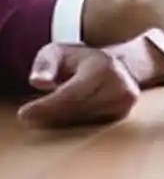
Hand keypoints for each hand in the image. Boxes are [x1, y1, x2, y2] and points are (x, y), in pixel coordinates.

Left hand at [17, 44, 139, 128]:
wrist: (115, 65)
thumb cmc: (79, 60)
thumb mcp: (57, 53)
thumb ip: (45, 65)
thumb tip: (38, 81)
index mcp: (103, 66)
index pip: (72, 94)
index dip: (47, 106)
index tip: (23, 114)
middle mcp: (120, 84)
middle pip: (76, 110)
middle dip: (49, 114)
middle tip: (30, 115)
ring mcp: (125, 101)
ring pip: (82, 120)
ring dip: (62, 118)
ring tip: (52, 108)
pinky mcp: (123, 114)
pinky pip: (91, 126)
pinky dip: (75, 122)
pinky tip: (70, 112)